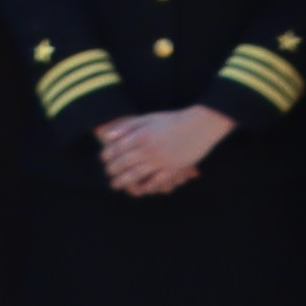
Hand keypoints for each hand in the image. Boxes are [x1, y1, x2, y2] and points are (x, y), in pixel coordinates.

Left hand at [92, 109, 227, 197]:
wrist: (201, 124)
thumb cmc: (174, 119)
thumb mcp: (150, 118)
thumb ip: (128, 126)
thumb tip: (107, 136)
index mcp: (142, 135)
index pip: (117, 149)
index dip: (107, 155)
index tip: (104, 159)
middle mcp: (149, 149)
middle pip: (123, 164)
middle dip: (112, 170)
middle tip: (109, 173)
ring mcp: (161, 160)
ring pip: (135, 175)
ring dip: (122, 182)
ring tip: (116, 184)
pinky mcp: (173, 168)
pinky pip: (154, 181)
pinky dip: (145, 186)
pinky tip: (139, 188)